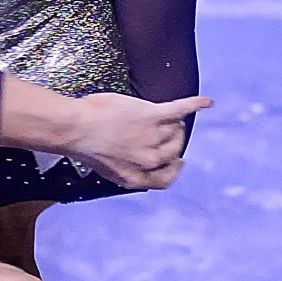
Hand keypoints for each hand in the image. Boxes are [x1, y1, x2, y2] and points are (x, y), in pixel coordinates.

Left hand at [66, 91, 211, 189]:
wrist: (75, 128)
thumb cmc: (84, 146)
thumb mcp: (107, 170)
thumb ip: (128, 170)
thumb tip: (141, 166)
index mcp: (137, 178)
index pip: (167, 178)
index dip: (173, 168)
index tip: (177, 161)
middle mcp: (149, 161)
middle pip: (174, 150)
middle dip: (173, 140)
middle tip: (167, 129)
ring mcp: (152, 138)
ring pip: (176, 131)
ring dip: (175, 123)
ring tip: (168, 116)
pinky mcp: (152, 117)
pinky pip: (179, 110)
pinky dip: (194, 104)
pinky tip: (206, 102)